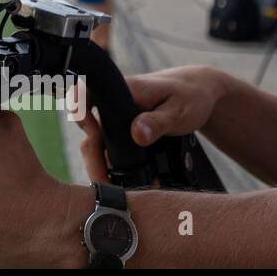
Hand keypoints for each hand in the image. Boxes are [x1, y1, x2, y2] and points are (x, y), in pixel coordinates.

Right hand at [77, 66, 226, 179]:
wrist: (197, 93)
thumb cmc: (190, 96)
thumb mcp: (179, 111)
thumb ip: (157, 122)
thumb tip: (136, 135)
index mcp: (123, 90)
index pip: (83, 94)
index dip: (79, 114)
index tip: (92, 136)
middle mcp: (112, 102)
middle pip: (86, 127)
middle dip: (91, 155)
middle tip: (104, 180)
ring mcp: (115, 116)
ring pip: (94, 140)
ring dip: (100, 162)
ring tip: (114, 185)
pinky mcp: (120, 128)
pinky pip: (107, 145)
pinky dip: (111, 162)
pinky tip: (121, 179)